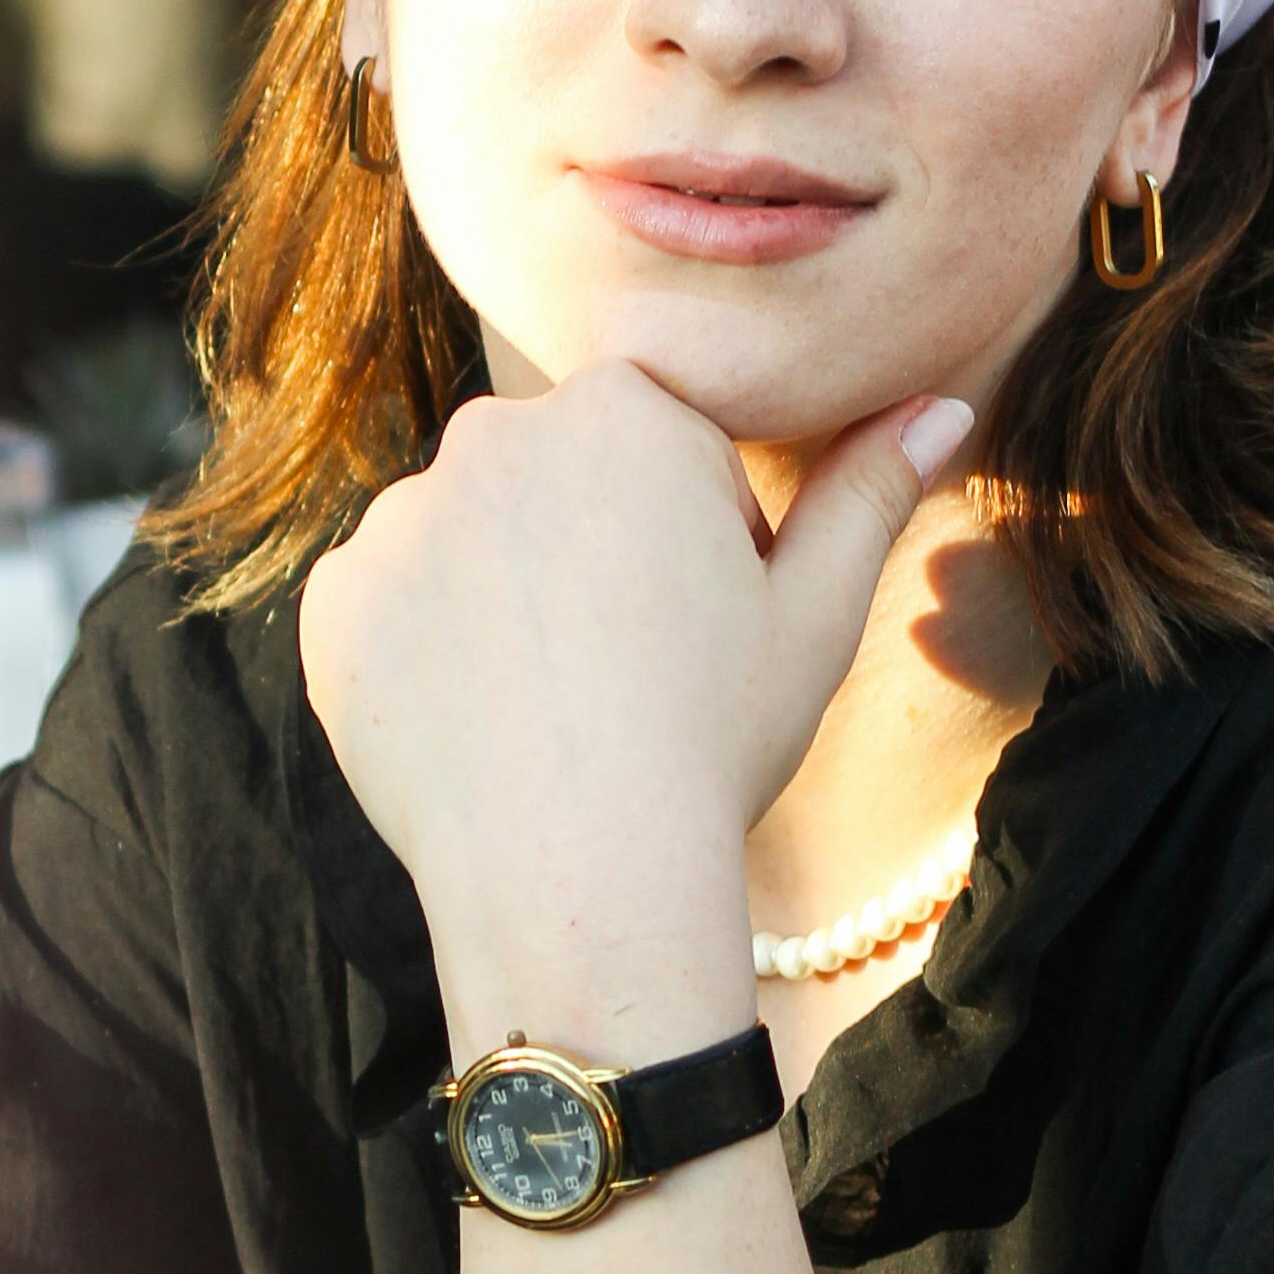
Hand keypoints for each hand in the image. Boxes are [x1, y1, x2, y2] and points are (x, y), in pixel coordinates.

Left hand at [295, 363, 972, 1029]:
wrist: (578, 869)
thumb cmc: (712, 737)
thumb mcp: (816, 613)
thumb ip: (868, 490)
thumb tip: (939, 404)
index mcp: (621, 407)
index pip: (663, 438)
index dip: (696, 532)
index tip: (699, 619)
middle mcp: (494, 433)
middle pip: (558, 477)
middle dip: (595, 546)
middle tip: (631, 668)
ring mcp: (400, 516)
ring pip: (471, 539)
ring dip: (506, 595)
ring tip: (552, 706)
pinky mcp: (334, 599)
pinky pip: (391, 606)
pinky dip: (428, 653)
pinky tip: (480, 723)